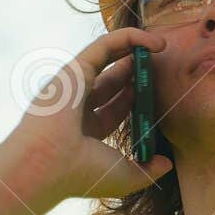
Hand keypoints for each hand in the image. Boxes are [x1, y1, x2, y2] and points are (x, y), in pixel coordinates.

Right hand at [0, 27, 175, 206]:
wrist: (48, 165)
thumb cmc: (81, 174)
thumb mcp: (125, 176)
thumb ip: (148, 170)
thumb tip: (167, 164)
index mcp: (84, 129)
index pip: (115, 108)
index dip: (137, 98)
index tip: (160, 95)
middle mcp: (76, 104)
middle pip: (112, 80)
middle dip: (137, 72)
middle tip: (162, 67)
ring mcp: (74, 84)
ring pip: (108, 57)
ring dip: (135, 48)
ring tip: (162, 45)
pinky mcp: (76, 68)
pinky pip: (106, 45)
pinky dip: (130, 37)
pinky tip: (154, 42)